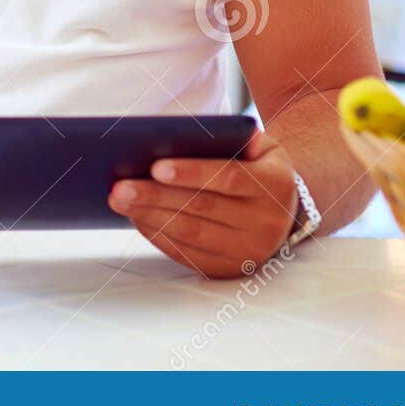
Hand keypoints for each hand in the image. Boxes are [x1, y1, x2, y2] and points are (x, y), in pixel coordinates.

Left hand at [107, 129, 298, 277]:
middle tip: (120, 186)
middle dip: (156, 196)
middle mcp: (266, 223)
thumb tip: (176, 136)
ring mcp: (248, 252)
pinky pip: (186, 254)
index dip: (192, 173)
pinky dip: (157, 235)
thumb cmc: (258, 167)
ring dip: (151, 216)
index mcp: (275, 185)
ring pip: (191, 234)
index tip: (155, 167)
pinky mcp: (228, 269)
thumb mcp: (258, 146)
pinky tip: (136, 217)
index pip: (230, 177)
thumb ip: (229, 138)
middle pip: (202, 208)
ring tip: (120, 200)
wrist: (284, 209)